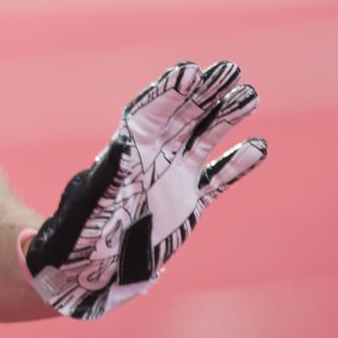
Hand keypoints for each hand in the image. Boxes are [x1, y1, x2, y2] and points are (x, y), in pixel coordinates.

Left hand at [22, 60, 266, 319]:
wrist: (88, 269)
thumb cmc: (79, 233)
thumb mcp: (89, 203)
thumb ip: (106, 176)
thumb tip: (110, 146)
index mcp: (125, 153)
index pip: (149, 114)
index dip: (168, 93)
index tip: (188, 72)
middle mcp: (151, 160)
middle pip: (180, 117)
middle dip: (203, 93)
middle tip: (229, 68)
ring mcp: (172, 180)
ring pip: (202, 140)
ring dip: (224, 118)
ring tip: (248, 93)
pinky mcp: (187, 203)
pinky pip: (217, 179)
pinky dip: (236, 165)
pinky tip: (258, 146)